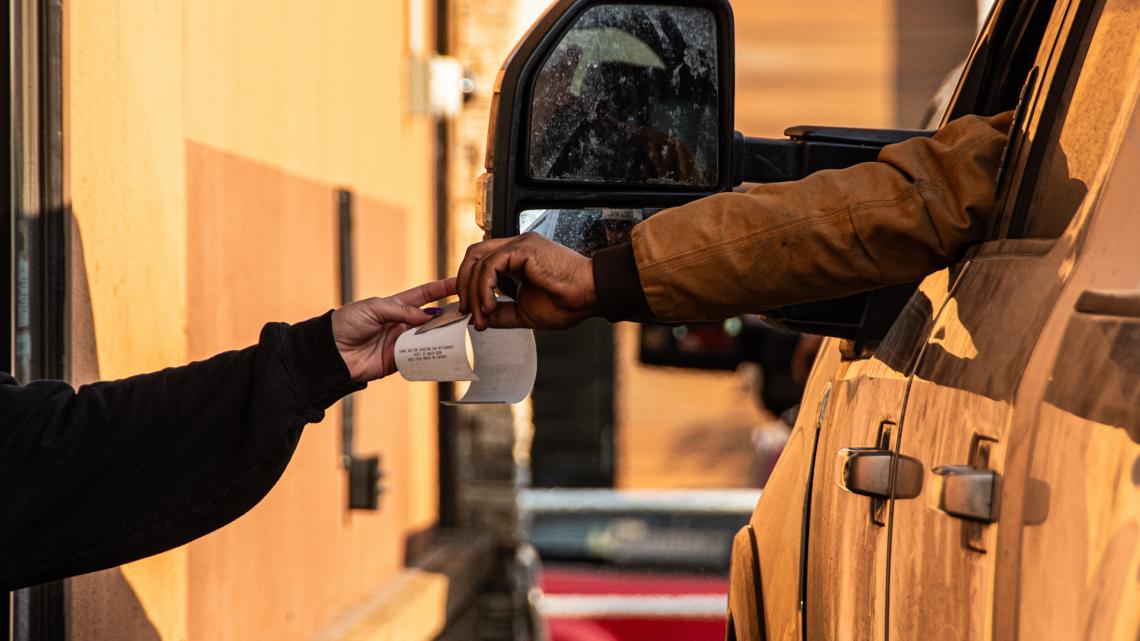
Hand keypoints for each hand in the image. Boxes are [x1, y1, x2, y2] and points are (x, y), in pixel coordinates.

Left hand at [332, 278, 456, 381]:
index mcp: (395, 306)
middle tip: (469, 310)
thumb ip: (401, 311)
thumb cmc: (347, 323)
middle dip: (450, 314)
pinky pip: (420, 358)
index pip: (424, 295)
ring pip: (429, 338)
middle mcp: (402, 323)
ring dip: (444, 336)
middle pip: (432, 318)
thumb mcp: (374, 308)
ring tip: (462, 332)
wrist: (331, 352)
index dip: (442, 288)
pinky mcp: (398, 361)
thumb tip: (427, 316)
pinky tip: (445, 354)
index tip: (460, 282)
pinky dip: (432, 356)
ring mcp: (402, 343)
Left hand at [457, 232, 599, 330]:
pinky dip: (484, 286)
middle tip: (467, 311)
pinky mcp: (523, 248)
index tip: (463, 305)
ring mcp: (520, 244)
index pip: (482, 261)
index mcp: (518, 259)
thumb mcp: (524, 312)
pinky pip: (490, 264)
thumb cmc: (568, 302)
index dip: (466, 281)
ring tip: (480, 315)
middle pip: (474, 256)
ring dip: (473, 290)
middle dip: (463, 284)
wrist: (590, 297)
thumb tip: (478, 318)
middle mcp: (517, 247)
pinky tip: (489, 305)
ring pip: (478, 260)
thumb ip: (500, 312)